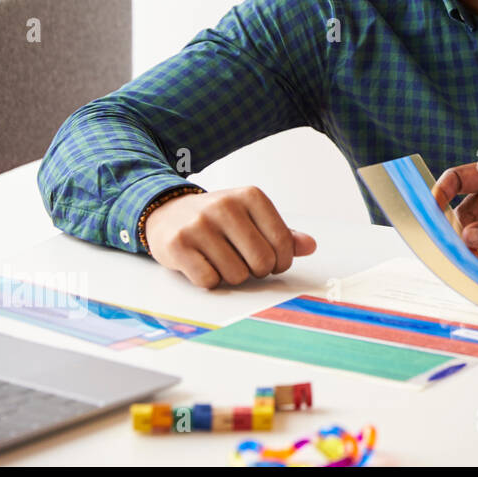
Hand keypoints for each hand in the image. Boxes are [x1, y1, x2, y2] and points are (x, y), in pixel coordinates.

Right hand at [144, 186, 315, 288]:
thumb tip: (310, 246)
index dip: (282, 261)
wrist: (167, 213)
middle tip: (246, 263)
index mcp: (250, 196)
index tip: (273, 262)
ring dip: (233, 277)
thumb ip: (283, 233)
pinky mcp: (178, 244)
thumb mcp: (252, 217)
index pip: (283, 242)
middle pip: (262, 261)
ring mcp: (199, 224)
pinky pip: (208, 280)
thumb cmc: (218, 220)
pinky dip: (210, 280)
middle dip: (258, 271)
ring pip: (236, 275)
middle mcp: (225, 206)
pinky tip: (203, 264)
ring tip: (222, 261)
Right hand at [431, 157, 477, 269]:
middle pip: (457, 207)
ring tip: (458, 256)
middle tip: (444, 241)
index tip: (433, 205)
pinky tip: (466, 262)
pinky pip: (473, 245)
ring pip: (462, 229)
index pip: (461, 176)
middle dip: (448, 223)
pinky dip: (466, 254)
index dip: (443, 188)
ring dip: (457, 242)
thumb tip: (468, 236)